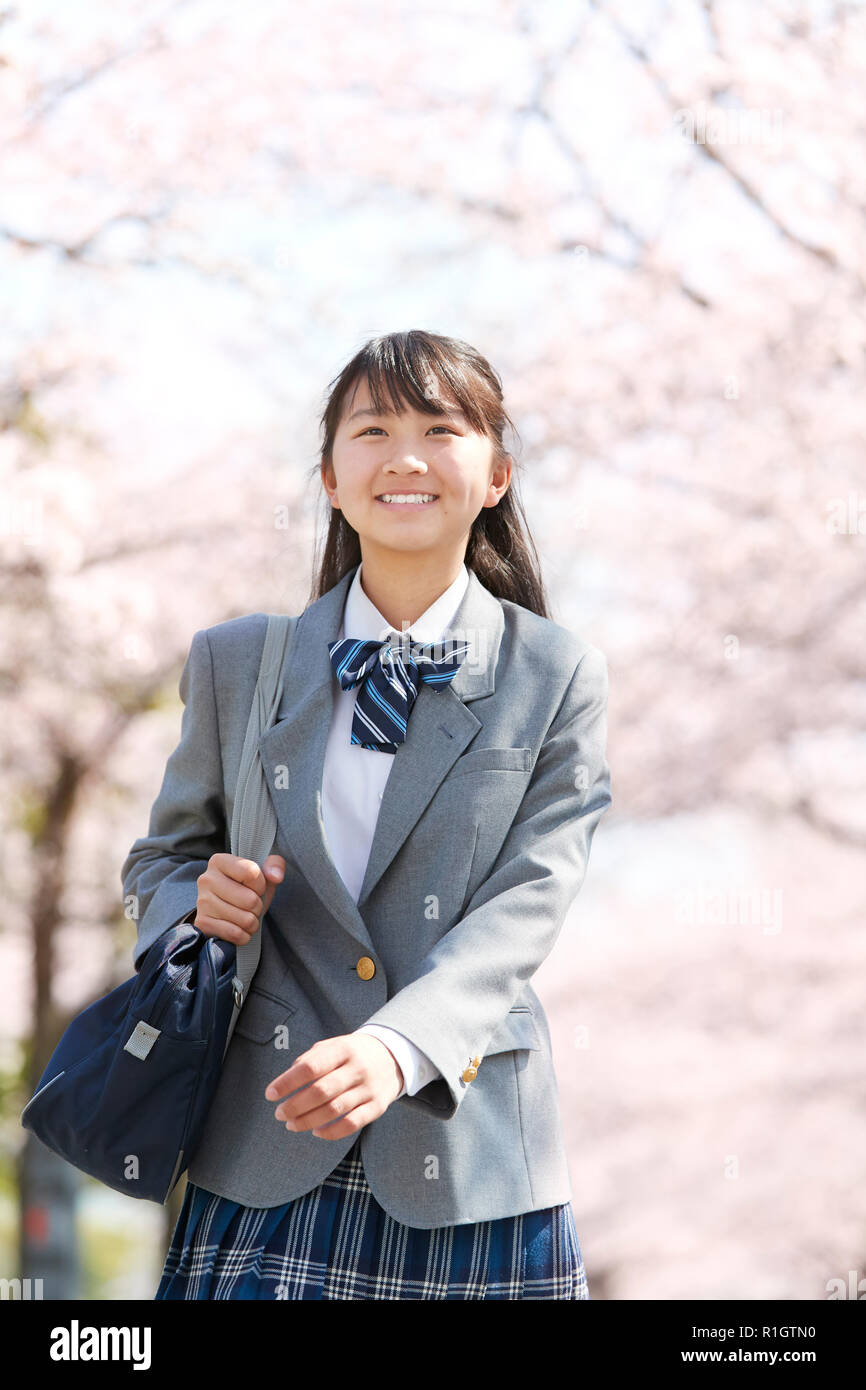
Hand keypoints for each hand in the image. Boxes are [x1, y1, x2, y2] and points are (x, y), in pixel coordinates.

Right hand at [194, 852, 285, 944]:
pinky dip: (243, 936)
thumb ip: (275, 865)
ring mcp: (202, 902)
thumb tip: (276, 876)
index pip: (251, 872)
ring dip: (252, 922)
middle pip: (249, 899)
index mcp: (219, 861)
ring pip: (245, 919)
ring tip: (246, 916)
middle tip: (251, 905)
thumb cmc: (247, 888)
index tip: (256, 887)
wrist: (226, 910)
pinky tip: (239, 929)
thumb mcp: (264, 873)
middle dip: (258, 906)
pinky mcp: (202, 923)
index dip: (261, 884)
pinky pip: (235, 934)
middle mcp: (206, 879)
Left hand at [265, 1034, 404, 1139]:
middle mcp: (357, 1069)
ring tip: (291, 1124)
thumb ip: (310, 1059)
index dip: (288, 1082)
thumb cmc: (352, 1053)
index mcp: (343, 1049)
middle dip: (295, 1105)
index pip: (311, 1067)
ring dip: (308, 1121)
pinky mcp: (377, 1107)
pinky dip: (331, 1132)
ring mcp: (369, 1089)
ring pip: (334, 1110)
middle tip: (279, 1113)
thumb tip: (287, 1082)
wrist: (392, 1056)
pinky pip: (352, 1124)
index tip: (270, 1094)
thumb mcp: (333, 1046)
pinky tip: (316, 1132)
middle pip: (321, 1091)